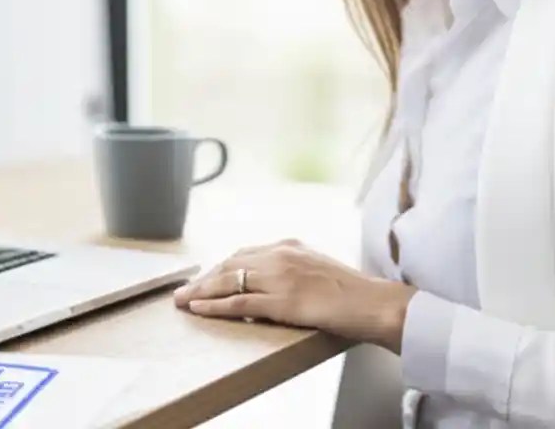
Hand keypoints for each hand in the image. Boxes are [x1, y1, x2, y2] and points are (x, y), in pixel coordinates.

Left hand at [172, 239, 416, 353]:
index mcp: (289, 246)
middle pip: (230, 264)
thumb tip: (276, 283)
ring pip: (228, 281)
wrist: (373, 302)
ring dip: (200, 290)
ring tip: (181, 299)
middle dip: (204, 277)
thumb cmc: (352, 292)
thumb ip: (295, 269)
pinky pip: (238, 302)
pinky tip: (198, 307)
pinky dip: (214, 305)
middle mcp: (280, 255)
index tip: (205, 276)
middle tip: (183, 290)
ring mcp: (279, 277)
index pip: (244, 254)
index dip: (221, 267)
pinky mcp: (281, 301)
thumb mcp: (319, 268)